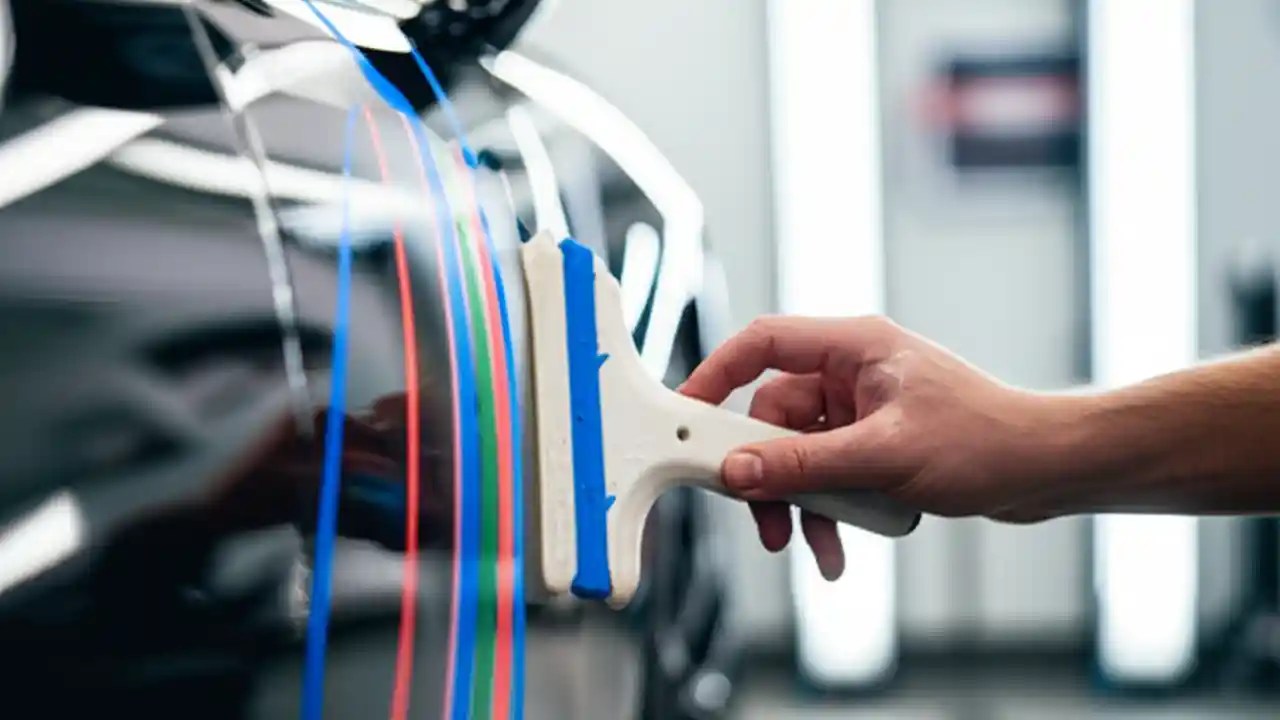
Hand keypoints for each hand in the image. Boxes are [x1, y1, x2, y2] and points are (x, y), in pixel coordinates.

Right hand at [679, 316, 1068, 580]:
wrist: (1045, 470)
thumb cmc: (985, 440)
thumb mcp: (883, 456)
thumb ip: (804, 464)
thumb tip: (739, 470)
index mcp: (855, 348)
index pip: (764, 342)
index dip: (718, 371)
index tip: (687, 409)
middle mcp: (854, 374)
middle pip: (775, 414)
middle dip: (766, 468)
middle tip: (758, 511)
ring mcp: (863, 411)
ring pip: (799, 453)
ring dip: (799, 500)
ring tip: (808, 542)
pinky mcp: (875, 446)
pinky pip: (829, 475)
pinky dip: (827, 510)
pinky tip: (838, 547)